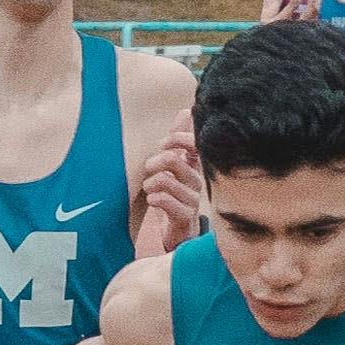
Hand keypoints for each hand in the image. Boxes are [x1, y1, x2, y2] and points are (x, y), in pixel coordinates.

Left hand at [140, 113, 203, 252]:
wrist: (181, 232)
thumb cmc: (176, 196)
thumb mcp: (176, 166)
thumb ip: (179, 140)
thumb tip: (187, 111)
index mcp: (194, 165)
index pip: (193, 142)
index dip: (176, 138)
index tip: (163, 144)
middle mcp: (196, 180)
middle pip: (173, 160)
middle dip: (154, 162)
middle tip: (148, 169)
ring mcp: (192, 199)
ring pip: (166, 181)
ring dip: (151, 183)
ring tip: (149, 189)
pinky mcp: (184, 217)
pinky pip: (167, 202)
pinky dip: (155, 198)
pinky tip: (152, 200)